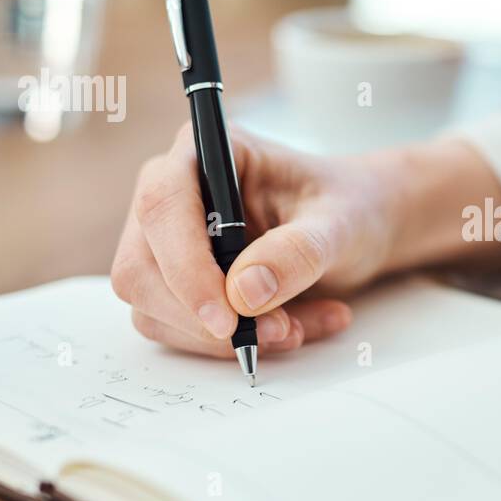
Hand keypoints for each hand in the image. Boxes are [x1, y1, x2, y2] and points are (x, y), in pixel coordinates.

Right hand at [111, 123, 500, 358]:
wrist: (359, 227)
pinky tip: (292, 328)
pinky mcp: (175, 285)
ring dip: (223, 339)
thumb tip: (244, 293)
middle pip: (141, 268)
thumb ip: (298, 251)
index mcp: (206, 154)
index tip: (228, 317)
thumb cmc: (348, 207)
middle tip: (282, 331)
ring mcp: (165, 243)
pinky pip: (180, 331)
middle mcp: (172, 195)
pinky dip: (231, 346)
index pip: (163, 206)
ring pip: (154, 309)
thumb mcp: (340, 224)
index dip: (186, 266)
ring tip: (300, 327)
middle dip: (206, 317)